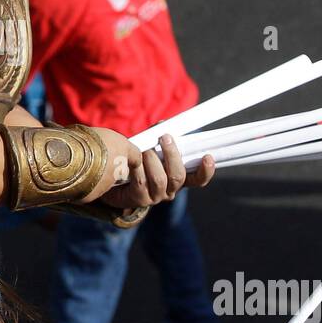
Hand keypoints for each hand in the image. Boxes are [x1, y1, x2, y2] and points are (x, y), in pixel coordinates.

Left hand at [92, 130, 211, 208]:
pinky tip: (133, 158)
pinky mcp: (139, 198)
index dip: (206, 170)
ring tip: (144, 148)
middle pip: (178, 176)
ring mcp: (155, 196)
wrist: (114, 181)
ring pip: (160, 179)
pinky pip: (141, 181)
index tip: (208, 156)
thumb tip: (162, 124)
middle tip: (165, 137)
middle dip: (172, 155)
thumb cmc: (137, 161)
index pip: (198, 179)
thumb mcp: (152, 149)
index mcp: (178, 178)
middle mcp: (170, 190)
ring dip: (152, 159)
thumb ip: (159, 139)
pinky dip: (137, 167)